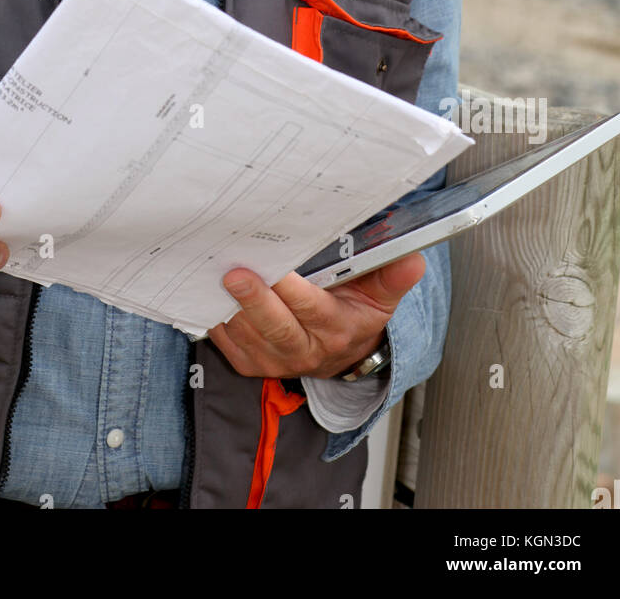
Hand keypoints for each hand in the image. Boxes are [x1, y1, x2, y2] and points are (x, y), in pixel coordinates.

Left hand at [207, 252, 425, 379]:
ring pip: (246, 333)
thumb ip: (393, 276)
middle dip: (254, 300)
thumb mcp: (381, 296)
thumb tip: (413, 258)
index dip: (294, 293)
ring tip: (214, 271)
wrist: (340, 354)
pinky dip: (215, 316)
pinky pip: (226, 341)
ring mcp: (272, 360)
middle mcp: (303, 349)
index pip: (313, 311)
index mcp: (335, 329)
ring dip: (229, 305)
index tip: (279, 269)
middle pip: (275, 328)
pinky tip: (206, 289)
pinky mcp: (248, 362)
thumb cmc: (355, 314)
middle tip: (235, 272)